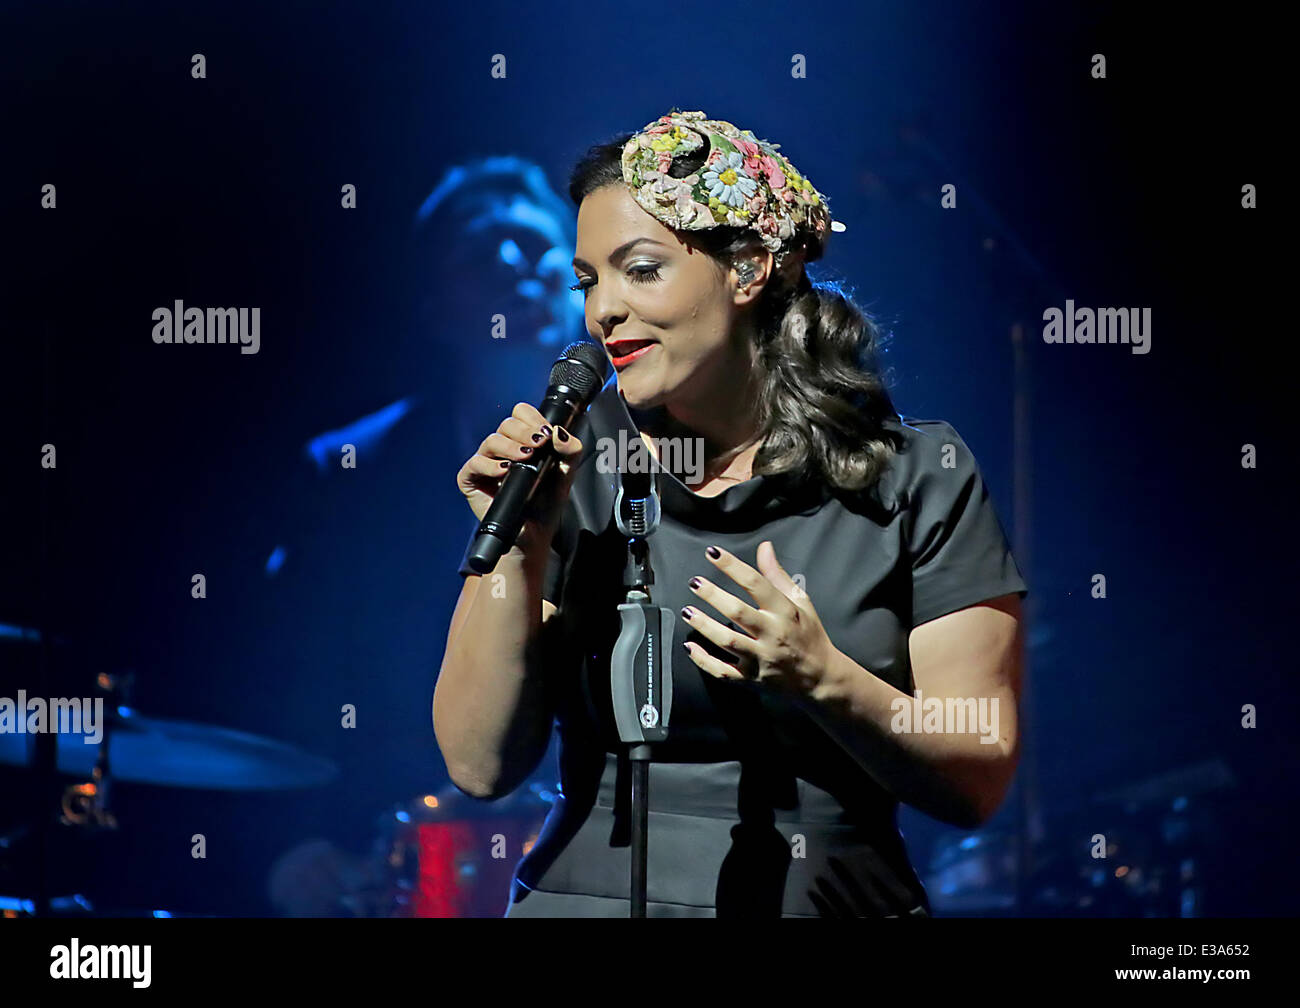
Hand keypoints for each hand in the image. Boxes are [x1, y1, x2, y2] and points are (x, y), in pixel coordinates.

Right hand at [455, 402, 583, 555]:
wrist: (533, 537)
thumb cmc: (545, 506)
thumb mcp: (565, 474)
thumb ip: (570, 451)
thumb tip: (560, 432)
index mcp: (521, 443)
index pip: (520, 415)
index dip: (532, 418)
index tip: (546, 433)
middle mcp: (501, 450)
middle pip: (506, 424)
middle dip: (525, 432)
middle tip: (539, 444)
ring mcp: (485, 464)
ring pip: (491, 440)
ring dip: (510, 446)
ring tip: (525, 457)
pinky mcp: (471, 481)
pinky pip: (474, 464)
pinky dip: (489, 465)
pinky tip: (504, 471)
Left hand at [680, 541, 839, 699]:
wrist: (820, 677)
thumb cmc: (808, 635)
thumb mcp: (800, 601)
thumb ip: (777, 575)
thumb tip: (764, 548)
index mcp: (785, 612)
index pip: (756, 583)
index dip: (732, 566)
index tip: (713, 554)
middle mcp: (772, 634)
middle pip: (738, 612)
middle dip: (713, 596)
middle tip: (695, 583)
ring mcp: (761, 658)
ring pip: (728, 641)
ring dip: (705, 625)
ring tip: (687, 611)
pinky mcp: (752, 677)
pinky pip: (723, 671)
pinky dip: (704, 661)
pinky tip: (690, 647)